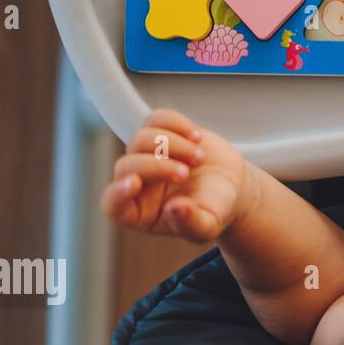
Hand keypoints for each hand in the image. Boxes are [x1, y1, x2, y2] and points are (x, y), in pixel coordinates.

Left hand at [100, 109, 251, 243]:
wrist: (231, 184)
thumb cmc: (215, 209)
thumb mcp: (208, 225)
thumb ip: (191, 223)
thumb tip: (174, 210)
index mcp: (139, 213)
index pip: (112, 204)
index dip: (117, 194)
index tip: (135, 184)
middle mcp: (136, 182)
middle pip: (127, 166)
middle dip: (157, 166)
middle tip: (186, 173)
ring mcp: (146, 156)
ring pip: (141, 139)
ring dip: (173, 145)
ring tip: (200, 158)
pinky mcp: (160, 133)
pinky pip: (156, 119)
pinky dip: (177, 124)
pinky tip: (197, 138)